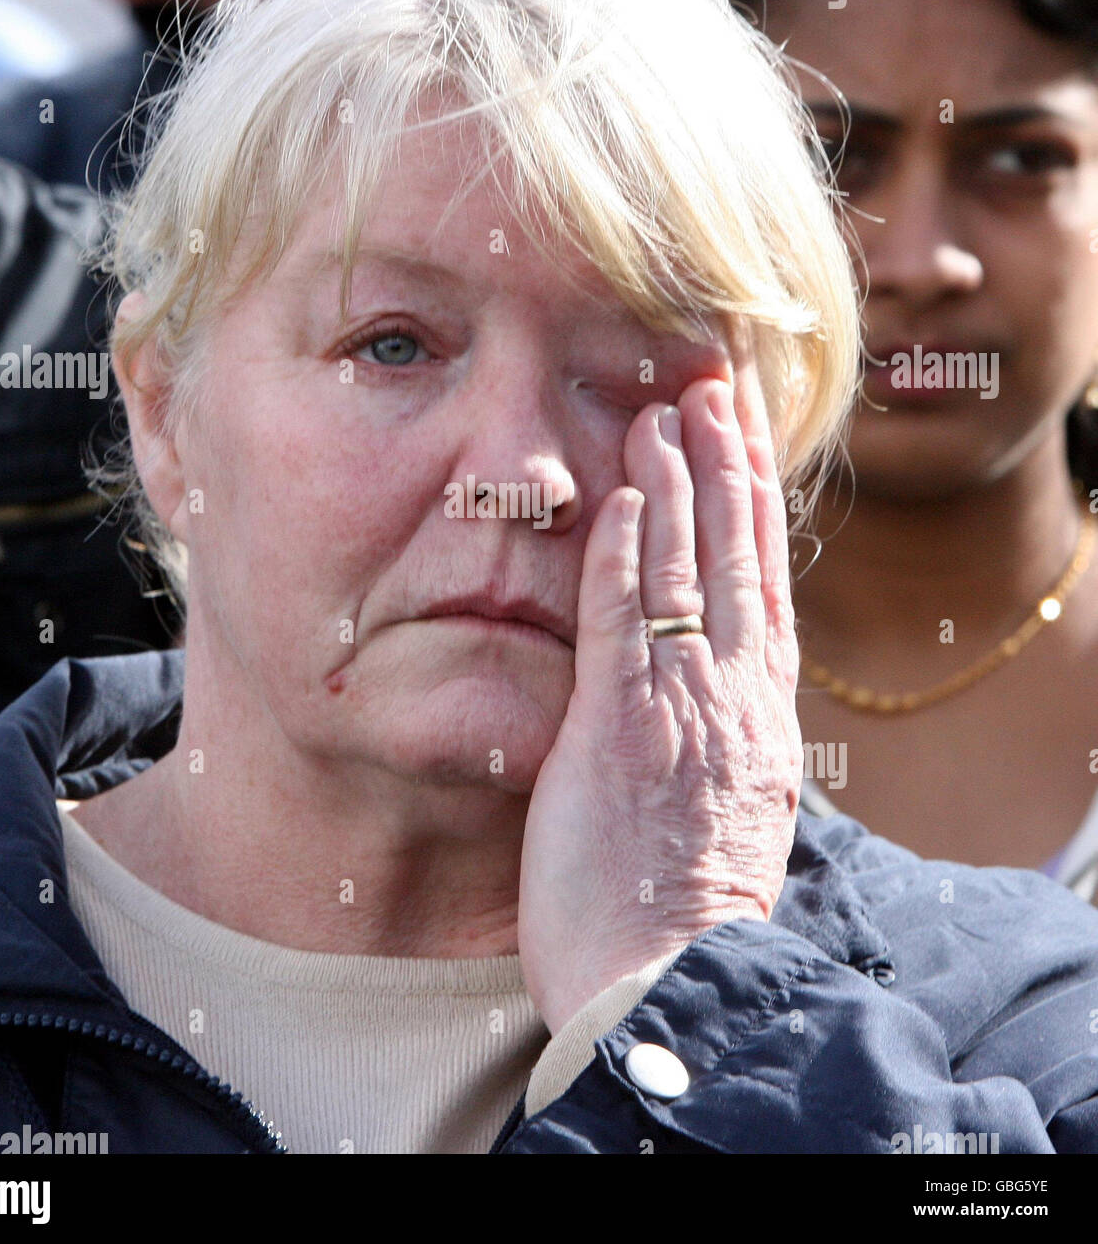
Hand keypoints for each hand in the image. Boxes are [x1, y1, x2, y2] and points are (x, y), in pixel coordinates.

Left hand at [517, 366, 803, 1034]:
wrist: (672, 986)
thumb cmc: (685, 914)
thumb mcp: (730, 811)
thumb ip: (721, 739)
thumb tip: (710, 697)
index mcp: (759, 714)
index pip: (760, 584)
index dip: (753, 507)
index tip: (744, 446)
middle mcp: (732, 695)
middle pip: (734, 556)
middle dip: (724, 466)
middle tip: (712, 390)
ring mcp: (680, 705)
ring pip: (681, 570)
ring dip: (671, 484)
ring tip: (662, 412)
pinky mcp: (618, 729)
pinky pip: (620, 620)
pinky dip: (621, 553)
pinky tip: (615, 496)